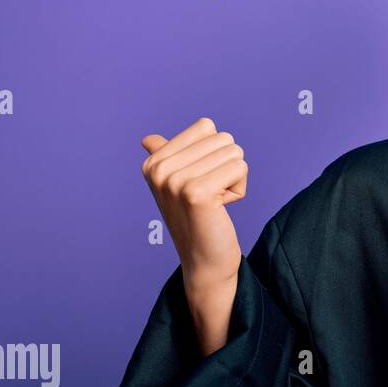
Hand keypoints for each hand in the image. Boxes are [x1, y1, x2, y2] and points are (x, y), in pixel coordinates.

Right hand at [141, 117, 247, 354]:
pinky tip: (221, 208)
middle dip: (227, 166)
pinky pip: (240, 167)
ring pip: (234, 152)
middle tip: (211, 195)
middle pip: (223, 138)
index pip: (206, 126)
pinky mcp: (195, 193)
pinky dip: (239, 188)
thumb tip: (148, 139)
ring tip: (216, 202)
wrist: (204, 260)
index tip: (202, 180)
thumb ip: (166, 157)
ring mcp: (174, 181)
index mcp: (153, 161)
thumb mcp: (177, 184)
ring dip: (234, 178)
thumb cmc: (197, 218)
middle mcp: (158, 169)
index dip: (214, 153)